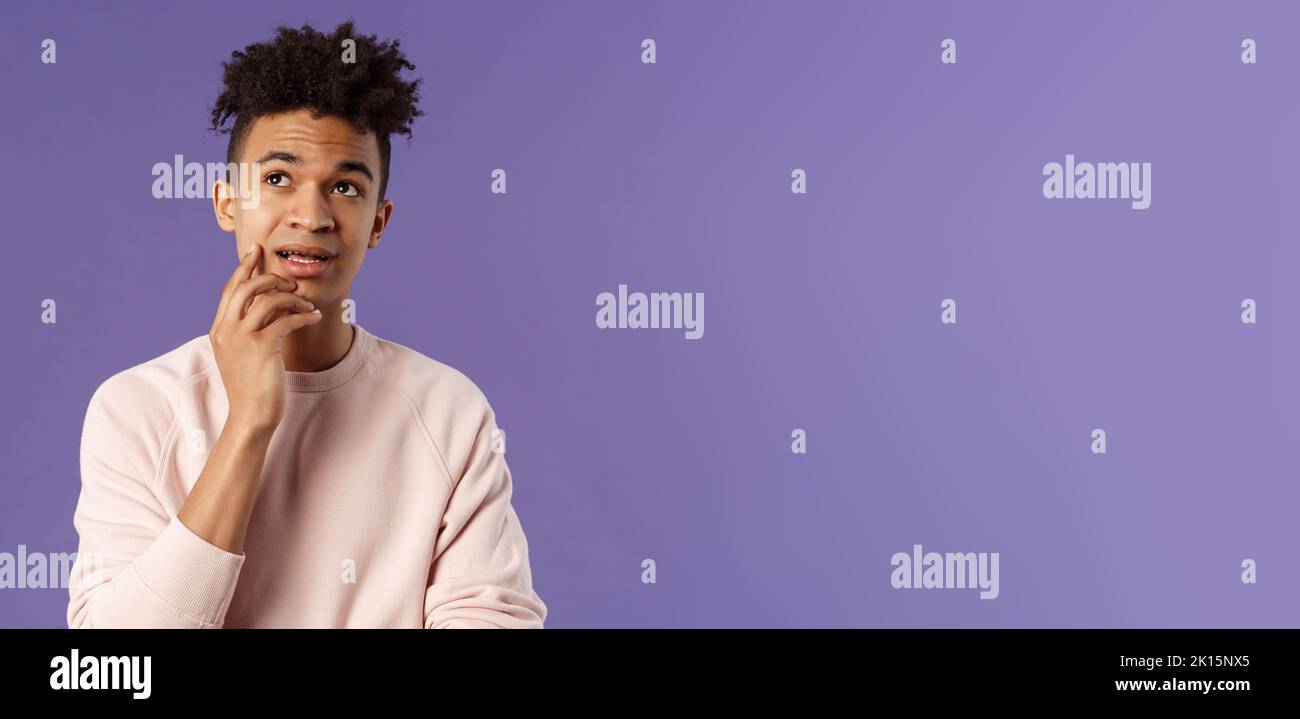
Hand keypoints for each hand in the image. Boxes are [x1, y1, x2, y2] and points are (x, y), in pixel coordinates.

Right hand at [208, 247, 322, 432]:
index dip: (244, 268)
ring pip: (267, 299)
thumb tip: (266, 305)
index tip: (256, 250)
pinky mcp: (260, 348)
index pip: (231, 289)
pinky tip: (314, 318)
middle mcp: (226, 330)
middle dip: (271, 277)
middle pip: (246, 287)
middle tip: (291, 283)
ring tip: (307, 306)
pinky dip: (303, 315)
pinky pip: (285, 319)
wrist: (251, 416)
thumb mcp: (243, 354)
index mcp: (219, 330)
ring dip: (292, 298)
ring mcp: (241, 338)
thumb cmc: (252, 387)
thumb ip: (248, 329)